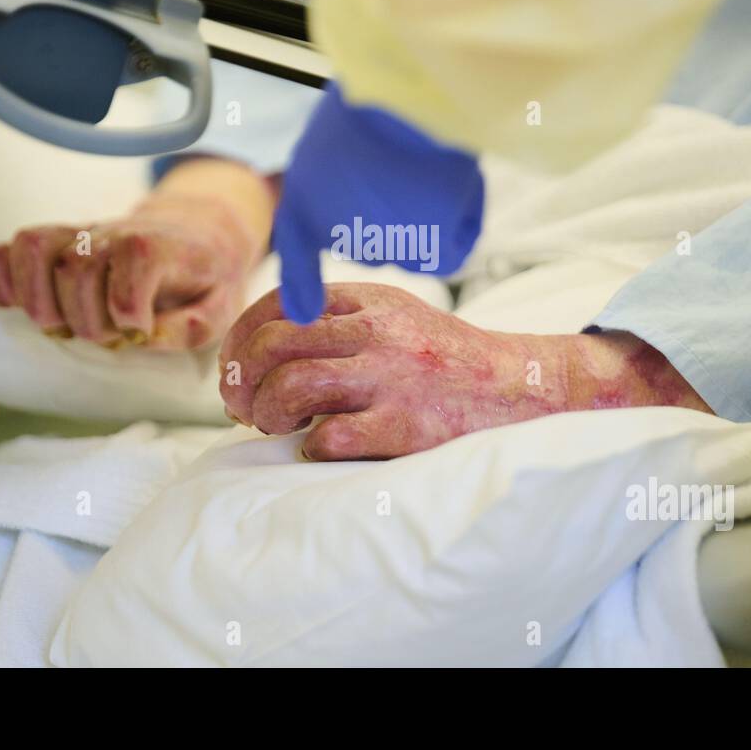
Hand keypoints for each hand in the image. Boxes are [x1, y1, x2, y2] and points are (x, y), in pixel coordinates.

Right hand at [0, 159, 274, 350]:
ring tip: (59, 327)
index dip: (129, 310)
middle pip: (77, 268)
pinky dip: (1, 279)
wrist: (197, 232)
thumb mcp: (220, 309)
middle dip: (86, 320)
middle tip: (109, 339)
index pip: (134, 264)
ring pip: (33, 246)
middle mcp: (114, 233)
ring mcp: (80, 234)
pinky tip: (21, 307)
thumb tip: (144, 339)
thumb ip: (190, 327)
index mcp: (160, 246)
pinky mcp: (56, 243)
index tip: (139, 332)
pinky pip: (8, 248)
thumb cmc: (206, 278)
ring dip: (36, 299)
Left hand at [219, 282, 709, 459]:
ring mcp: (388, 379)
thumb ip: (336, 315)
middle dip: (240, 380)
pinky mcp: (402, 427)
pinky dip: (310, 448)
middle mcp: (373, 333)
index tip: (233, 369)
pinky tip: (320, 448)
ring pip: (291, 387)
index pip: (276, 305)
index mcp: (366, 301)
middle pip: (272, 345)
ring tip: (277, 426)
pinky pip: (329, 438)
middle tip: (241, 406)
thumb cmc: (442, 357)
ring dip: (268, 412)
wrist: (516, 389)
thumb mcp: (393, 313)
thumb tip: (261, 339)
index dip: (240, 339)